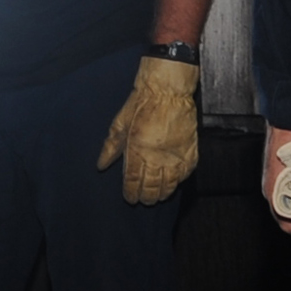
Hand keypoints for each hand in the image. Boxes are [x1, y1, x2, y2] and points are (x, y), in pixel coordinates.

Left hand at [97, 56, 198, 203]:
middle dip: (146, 197)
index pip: (133, 181)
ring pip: (170, 184)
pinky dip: (179, 181)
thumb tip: (101, 165)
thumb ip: (111, 146)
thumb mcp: (120, 123)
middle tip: (143, 201)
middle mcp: (157, 157)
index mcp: (137, 150)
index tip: (129, 198)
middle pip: (151, 187)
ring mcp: (175, 156)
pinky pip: (185, 174)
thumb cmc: (142, 102)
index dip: (131, 193)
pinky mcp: (190, 151)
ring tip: (157, 197)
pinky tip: (174, 182)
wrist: (168, 89)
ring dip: (163, 193)